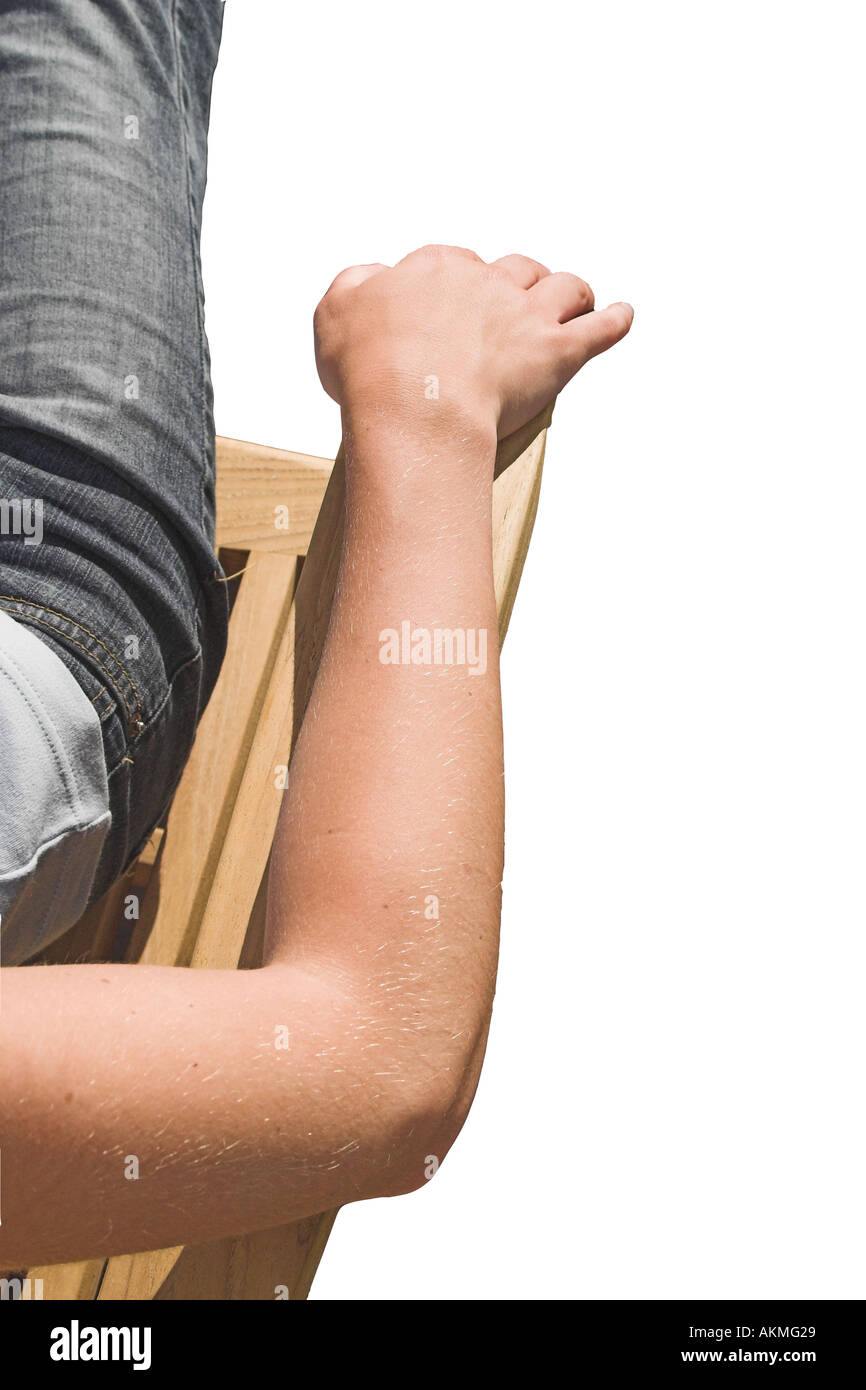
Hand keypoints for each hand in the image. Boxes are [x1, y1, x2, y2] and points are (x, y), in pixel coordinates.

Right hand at [314, 244, 632, 441]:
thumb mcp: (336, 311)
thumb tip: (372, 277)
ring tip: (576, 300)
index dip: (452, 286)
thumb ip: (356, 285)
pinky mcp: (556, 353)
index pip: (450, 265)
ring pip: (562, 288)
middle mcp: (485, 283)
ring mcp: (525, 317)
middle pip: (512, 270)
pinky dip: (614, 321)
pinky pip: (598, 329)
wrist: (415, 407)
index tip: (448, 306)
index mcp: (434, 271)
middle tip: (517, 301)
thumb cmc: (370, 369)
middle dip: (516, 282)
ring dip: (571, 292)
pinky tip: (622, 316)